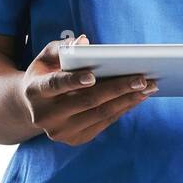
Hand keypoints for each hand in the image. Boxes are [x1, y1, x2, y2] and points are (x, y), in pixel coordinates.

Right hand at [19, 34, 156, 144]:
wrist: (33, 107)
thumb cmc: (45, 74)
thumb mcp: (47, 57)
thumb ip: (63, 47)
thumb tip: (83, 42)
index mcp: (35, 91)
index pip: (56, 85)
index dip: (74, 81)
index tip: (92, 75)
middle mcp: (45, 116)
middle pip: (87, 101)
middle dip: (118, 88)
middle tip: (142, 78)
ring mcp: (60, 131)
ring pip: (100, 114)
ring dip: (127, 100)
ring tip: (149, 88)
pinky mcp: (75, 139)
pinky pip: (104, 123)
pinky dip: (123, 109)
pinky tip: (138, 97)